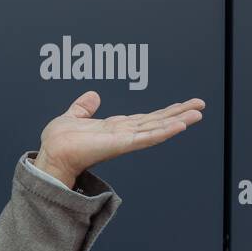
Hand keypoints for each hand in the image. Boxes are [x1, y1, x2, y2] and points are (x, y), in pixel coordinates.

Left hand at [34, 91, 206, 187]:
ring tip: (198, 114)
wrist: (52, 155)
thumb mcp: (72, 117)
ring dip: (178, 121)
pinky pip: (147, 137)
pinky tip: (180, 125)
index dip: (163, 112)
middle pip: (156, 122)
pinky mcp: (122, 145)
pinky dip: (164, 131)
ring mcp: (124, 140)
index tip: (180, 106)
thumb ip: (83, 108)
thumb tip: (93, 95)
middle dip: (179, 114)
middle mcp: (123, 134)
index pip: (144, 118)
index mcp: (114, 128)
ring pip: (157, 128)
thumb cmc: (59, 142)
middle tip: (200, 105)